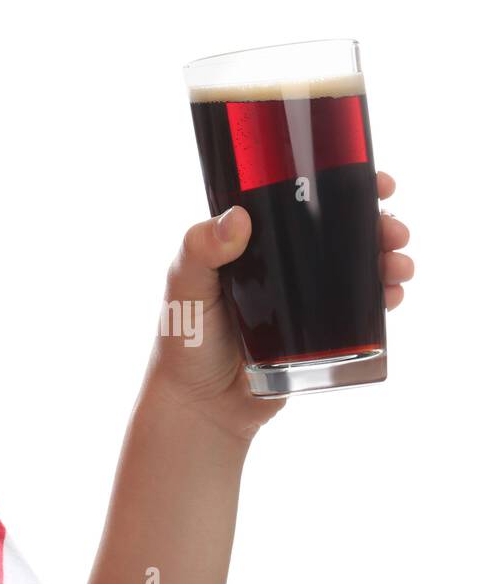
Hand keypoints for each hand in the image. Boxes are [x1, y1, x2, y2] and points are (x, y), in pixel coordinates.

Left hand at [146, 171, 413, 443]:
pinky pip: (358, 308)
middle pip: (335, 229)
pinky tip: (393, 294)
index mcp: (248, 240)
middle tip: (394, 230)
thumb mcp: (184, 286)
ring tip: (399, 265)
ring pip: (353, 265)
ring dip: (385, 258)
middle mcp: (278, 262)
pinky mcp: (317, 331)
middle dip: (373, 222)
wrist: (201, 406)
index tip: (372, 178)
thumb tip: (238, 218)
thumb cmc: (183, 339)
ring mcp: (301, 295)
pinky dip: (382, 296)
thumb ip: (200, 250)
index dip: (335, 183)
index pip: (295, 199)